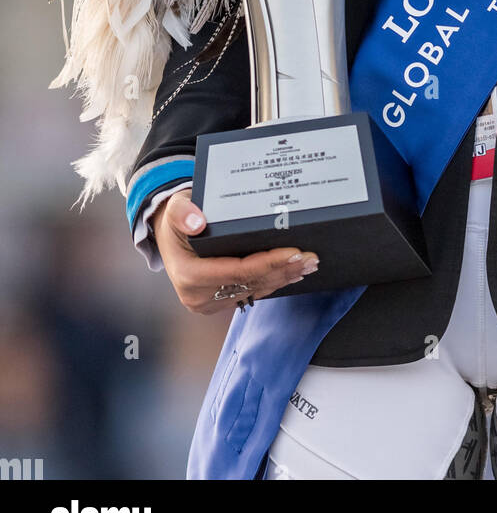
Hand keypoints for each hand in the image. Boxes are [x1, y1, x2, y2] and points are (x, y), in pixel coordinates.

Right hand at [152, 189, 319, 314]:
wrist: (169, 235)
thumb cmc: (176, 219)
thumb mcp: (176, 208)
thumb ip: (183, 212)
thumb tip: (196, 221)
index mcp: (190, 276)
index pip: (239, 271)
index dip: (269, 263)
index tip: (294, 252)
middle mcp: (198, 296)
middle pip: (252, 283)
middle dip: (284, 270)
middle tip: (311, 259)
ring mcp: (208, 303)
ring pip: (255, 291)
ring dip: (283, 278)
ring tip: (308, 265)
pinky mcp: (218, 302)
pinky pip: (250, 293)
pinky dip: (272, 283)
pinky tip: (291, 274)